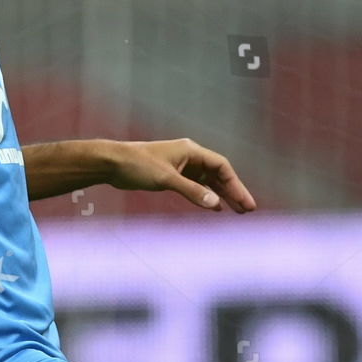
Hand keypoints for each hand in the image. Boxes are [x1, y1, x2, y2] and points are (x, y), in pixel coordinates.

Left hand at [106, 138, 257, 212]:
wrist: (113, 163)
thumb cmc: (138, 165)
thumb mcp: (167, 179)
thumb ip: (192, 192)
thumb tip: (216, 205)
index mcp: (192, 150)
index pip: (221, 166)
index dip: (236, 184)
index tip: (245, 201)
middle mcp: (190, 157)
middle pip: (218, 175)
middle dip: (234, 192)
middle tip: (249, 209)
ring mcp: (182, 166)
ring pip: (209, 182)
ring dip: (222, 196)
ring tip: (238, 211)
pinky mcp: (173, 175)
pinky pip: (196, 186)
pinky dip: (206, 196)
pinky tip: (215, 208)